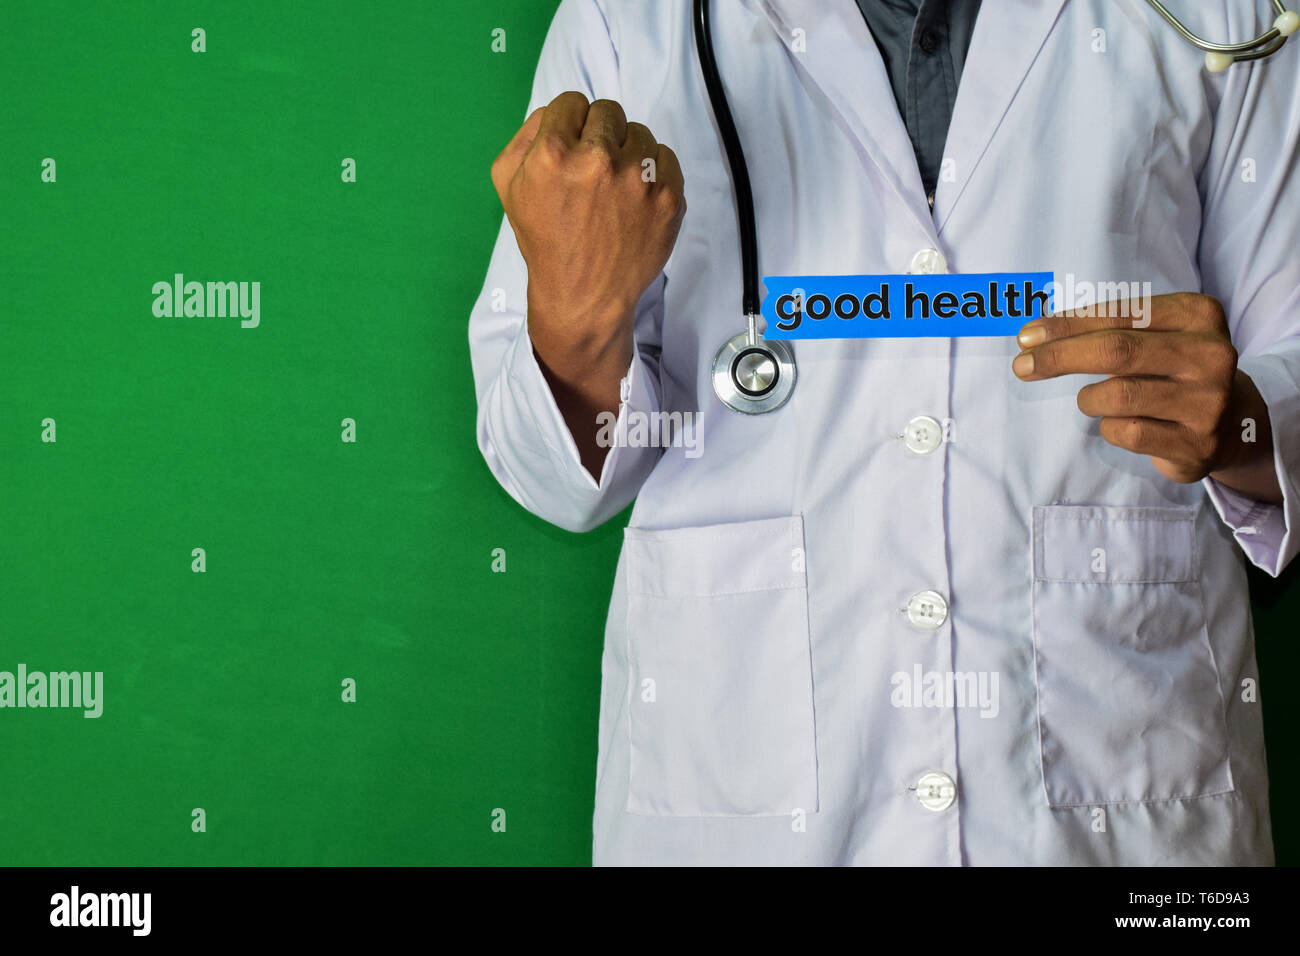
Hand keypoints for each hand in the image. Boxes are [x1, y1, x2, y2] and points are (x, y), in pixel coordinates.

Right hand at [491, 91, 685, 391]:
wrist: (584, 295)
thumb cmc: (544, 239)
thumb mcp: (509, 186)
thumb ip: (526, 136)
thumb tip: (557, 112)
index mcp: (552, 154)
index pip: (571, 102)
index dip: (569, 124)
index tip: (571, 147)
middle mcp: (598, 160)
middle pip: (608, 111)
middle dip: (599, 134)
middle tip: (593, 170)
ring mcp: (639, 178)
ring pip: (639, 132)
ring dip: (627, 152)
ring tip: (615, 188)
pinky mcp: (669, 196)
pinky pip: (666, 157)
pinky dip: (653, 172)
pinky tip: (635, 199)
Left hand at [1013, 292, 1279, 500]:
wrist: (1233, 421)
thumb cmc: (1173, 369)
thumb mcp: (1156, 335)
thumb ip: (1109, 328)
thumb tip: (1036, 335)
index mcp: (1198, 315)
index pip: (1121, 313)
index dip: (1067, 325)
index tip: (1027, 336)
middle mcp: (1210, 355)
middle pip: (1117, 351)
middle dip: (1060, 357)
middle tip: (1022, 366)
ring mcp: (1207, 402)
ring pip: (1117, 396)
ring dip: (1089, 399)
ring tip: (1092, 399)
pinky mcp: (1195, 444)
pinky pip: (1126, 433)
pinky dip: (1109, 428)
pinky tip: (1121, 424)